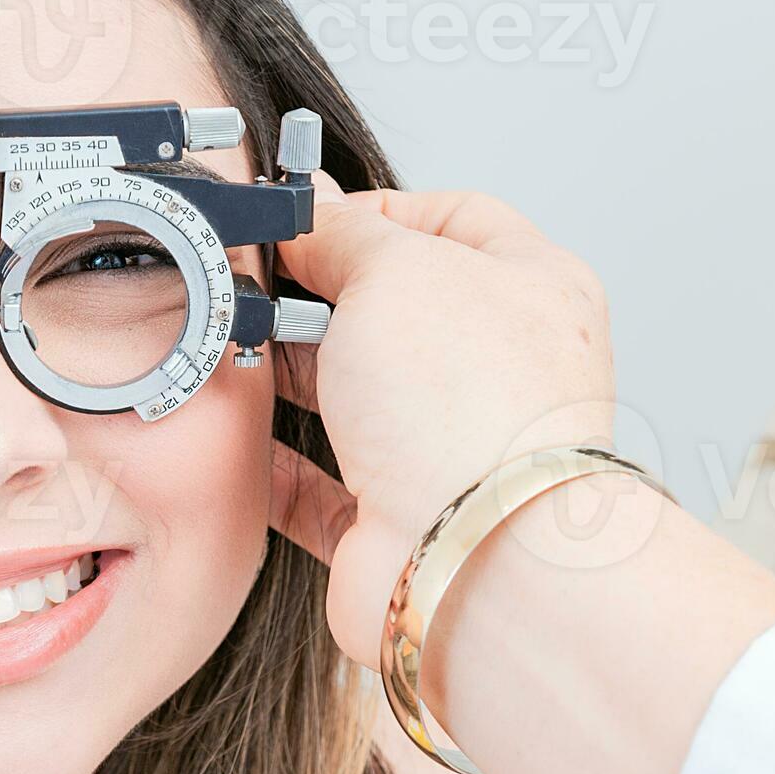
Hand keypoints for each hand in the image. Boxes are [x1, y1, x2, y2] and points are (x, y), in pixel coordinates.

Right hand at [268, 181, 774, 773]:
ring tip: (241, 350)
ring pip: (355, 398)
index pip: (455, 218)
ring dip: (292, 375)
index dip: (377, 211)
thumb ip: (342, 233)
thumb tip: (309, 217)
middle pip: (395, 310)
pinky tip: (243, 434)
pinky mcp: (399, 523)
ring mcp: (450, 449)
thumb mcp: (395, 269)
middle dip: (319, 296)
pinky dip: (279, 462)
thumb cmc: (474, 412)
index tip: (310, 222)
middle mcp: (499, 371)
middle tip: (261, 287)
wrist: (474, 562)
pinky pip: (325, 485)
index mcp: (533, 289)